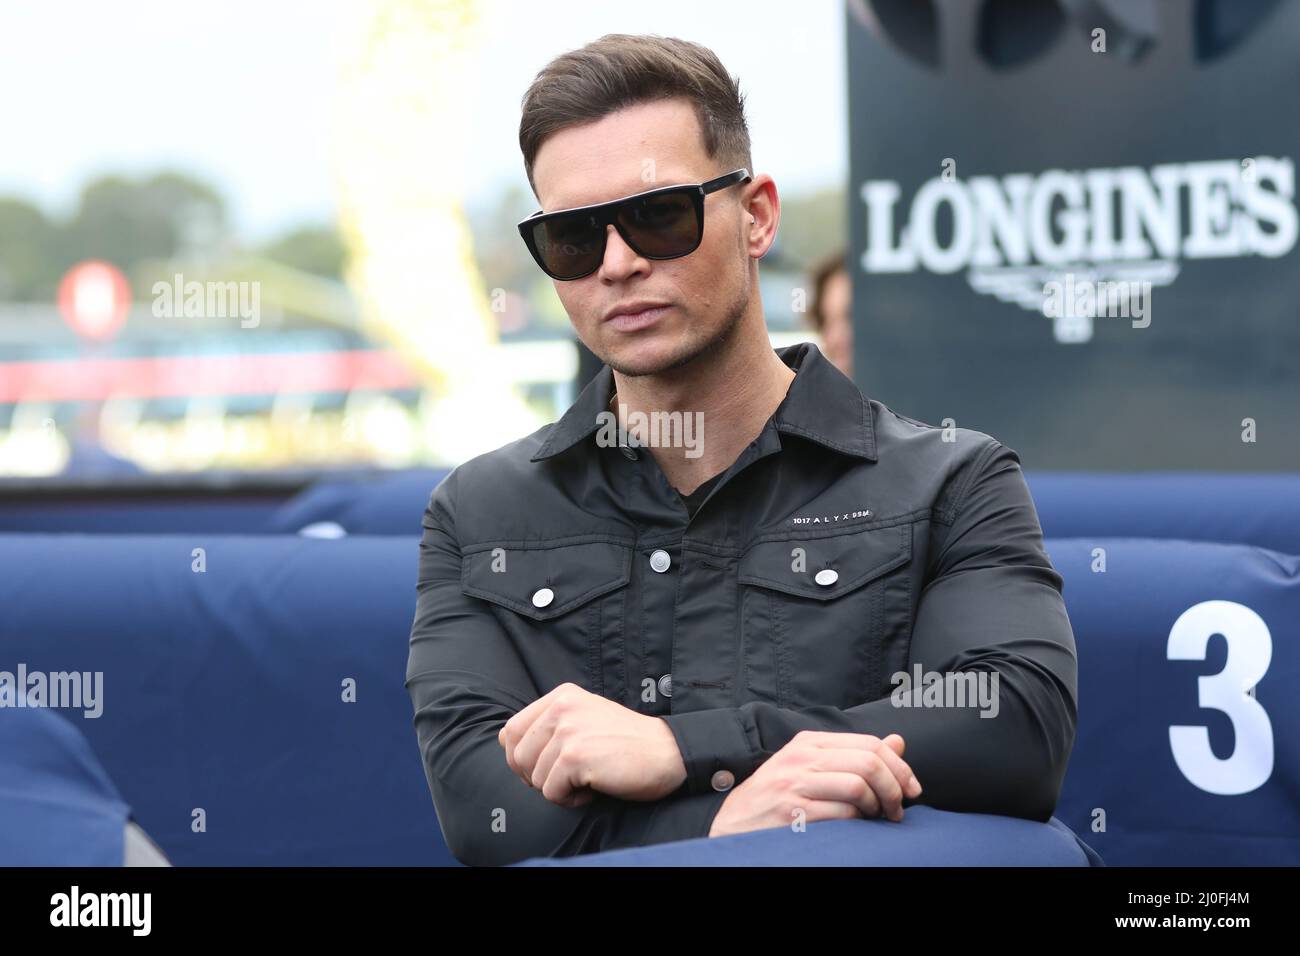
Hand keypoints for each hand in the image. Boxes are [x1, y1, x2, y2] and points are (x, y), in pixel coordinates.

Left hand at [498, 683, 687, 806]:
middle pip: (517, 757)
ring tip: (587, 780)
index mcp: (561, 696)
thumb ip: (548, 725)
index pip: (511, 731)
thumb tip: (504, 743)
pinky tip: (593, 789)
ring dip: (558, 789)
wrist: (667, 752)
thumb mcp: (585, 719)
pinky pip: (551, 792)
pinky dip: (571, 800)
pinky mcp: (575, 756)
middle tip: (570, 778)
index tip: (547, 767)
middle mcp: (561, 707)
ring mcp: (567, 730)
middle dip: (537, 777)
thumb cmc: (626, 743)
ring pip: (533, 778)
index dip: (521, 758)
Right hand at [708, 731, 921, 837]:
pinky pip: (842, 814)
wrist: (734, 821)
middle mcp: (802, 758)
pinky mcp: (793, 813)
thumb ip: (854, 753)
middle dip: (894, 788)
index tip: (911, 788)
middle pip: (868, 763)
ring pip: (858, 787)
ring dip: (879, 807)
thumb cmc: (778, 794)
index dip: (899, 766)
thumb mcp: (811, 764)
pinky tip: (856, 826)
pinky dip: (858, 822)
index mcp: (809, 742)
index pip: (869, 743)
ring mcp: (795, 785)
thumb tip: (898, 742)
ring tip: (879, 818)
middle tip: (898, 808)